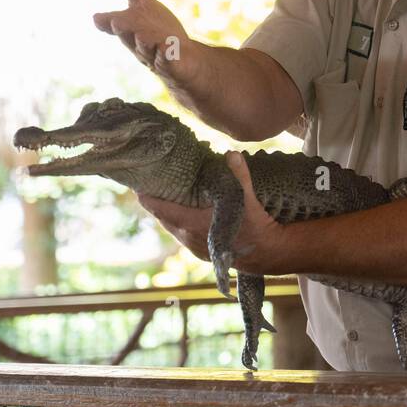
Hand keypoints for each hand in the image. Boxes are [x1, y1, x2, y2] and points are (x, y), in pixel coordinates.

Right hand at [93, 0, 198, 88]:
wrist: (184, 61)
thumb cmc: (160, 33)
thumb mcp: (145, 6)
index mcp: (130, 29)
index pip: (115, 24)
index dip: (106, 22)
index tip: (97, 18)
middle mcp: (139, 44)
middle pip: (130, 36)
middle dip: (124, 29)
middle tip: (117, 21)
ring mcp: (156, 56)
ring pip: (149, 50)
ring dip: (145, 43)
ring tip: (144, 36)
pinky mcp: (175, 66)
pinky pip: (170, 62)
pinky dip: (169, 56)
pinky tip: (170, 48)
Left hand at [138, 152, 282, 273]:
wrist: (267, 253)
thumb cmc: (255, 225)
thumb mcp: (247, 197)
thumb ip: (238, 175)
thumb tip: (231, 154)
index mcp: (190, 223)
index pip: (156, 206)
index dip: (144, 192)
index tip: (139, 177)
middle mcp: (186, 236)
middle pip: (160, 214)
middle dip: (156, 197)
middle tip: (155, 177)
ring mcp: (191, 245)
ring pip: (170, 224)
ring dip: (168, 209)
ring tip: (168, 189)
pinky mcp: (199, 250)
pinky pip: (181, 231)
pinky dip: (178, 218)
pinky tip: (186, 206)